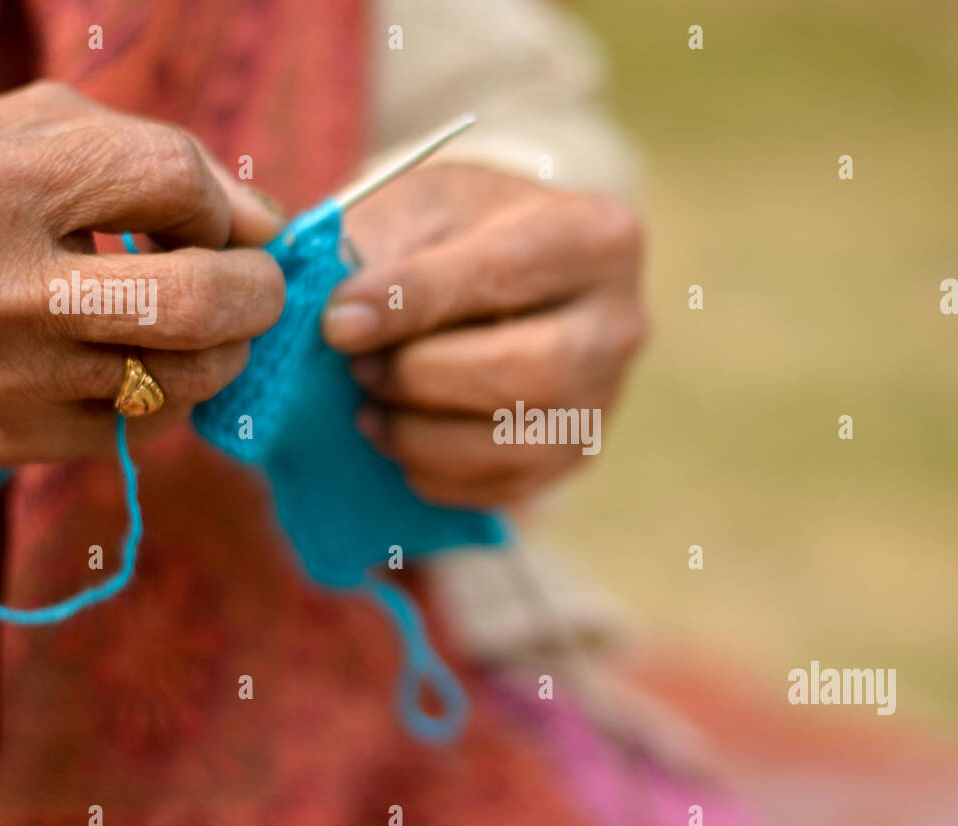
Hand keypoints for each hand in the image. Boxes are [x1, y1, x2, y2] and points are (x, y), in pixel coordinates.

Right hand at [0, 80, 285, 470]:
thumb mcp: (27, 135)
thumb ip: (154, 151)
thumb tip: (266, 222)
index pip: (170, 181)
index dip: (213, 199)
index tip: (207, 216)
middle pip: (199, 300)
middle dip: (258, 289)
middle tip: (256, 282)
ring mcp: (9, 377)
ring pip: (186, 377)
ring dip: (227, 347)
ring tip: (210, 323)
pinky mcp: (18, 437)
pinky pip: (148, 425)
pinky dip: (175, 392)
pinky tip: (151, 361)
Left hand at [322, 165, 645, 506]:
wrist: (502, 277)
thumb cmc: (458, 231)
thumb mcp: (422, 205)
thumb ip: (381, 248)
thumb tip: (338, 320)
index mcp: (597, 236)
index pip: (507, 274)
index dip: (413, 301)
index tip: (336, 321)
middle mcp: (620, 324)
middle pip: (535, 372)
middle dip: (426, 378)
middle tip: (358, 368)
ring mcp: (605, 399)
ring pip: (519, 442)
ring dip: (422, 434)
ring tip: (369, 406)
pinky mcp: (574, 455)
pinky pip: (504, 487)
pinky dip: (434, 471)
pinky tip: (399, 435)